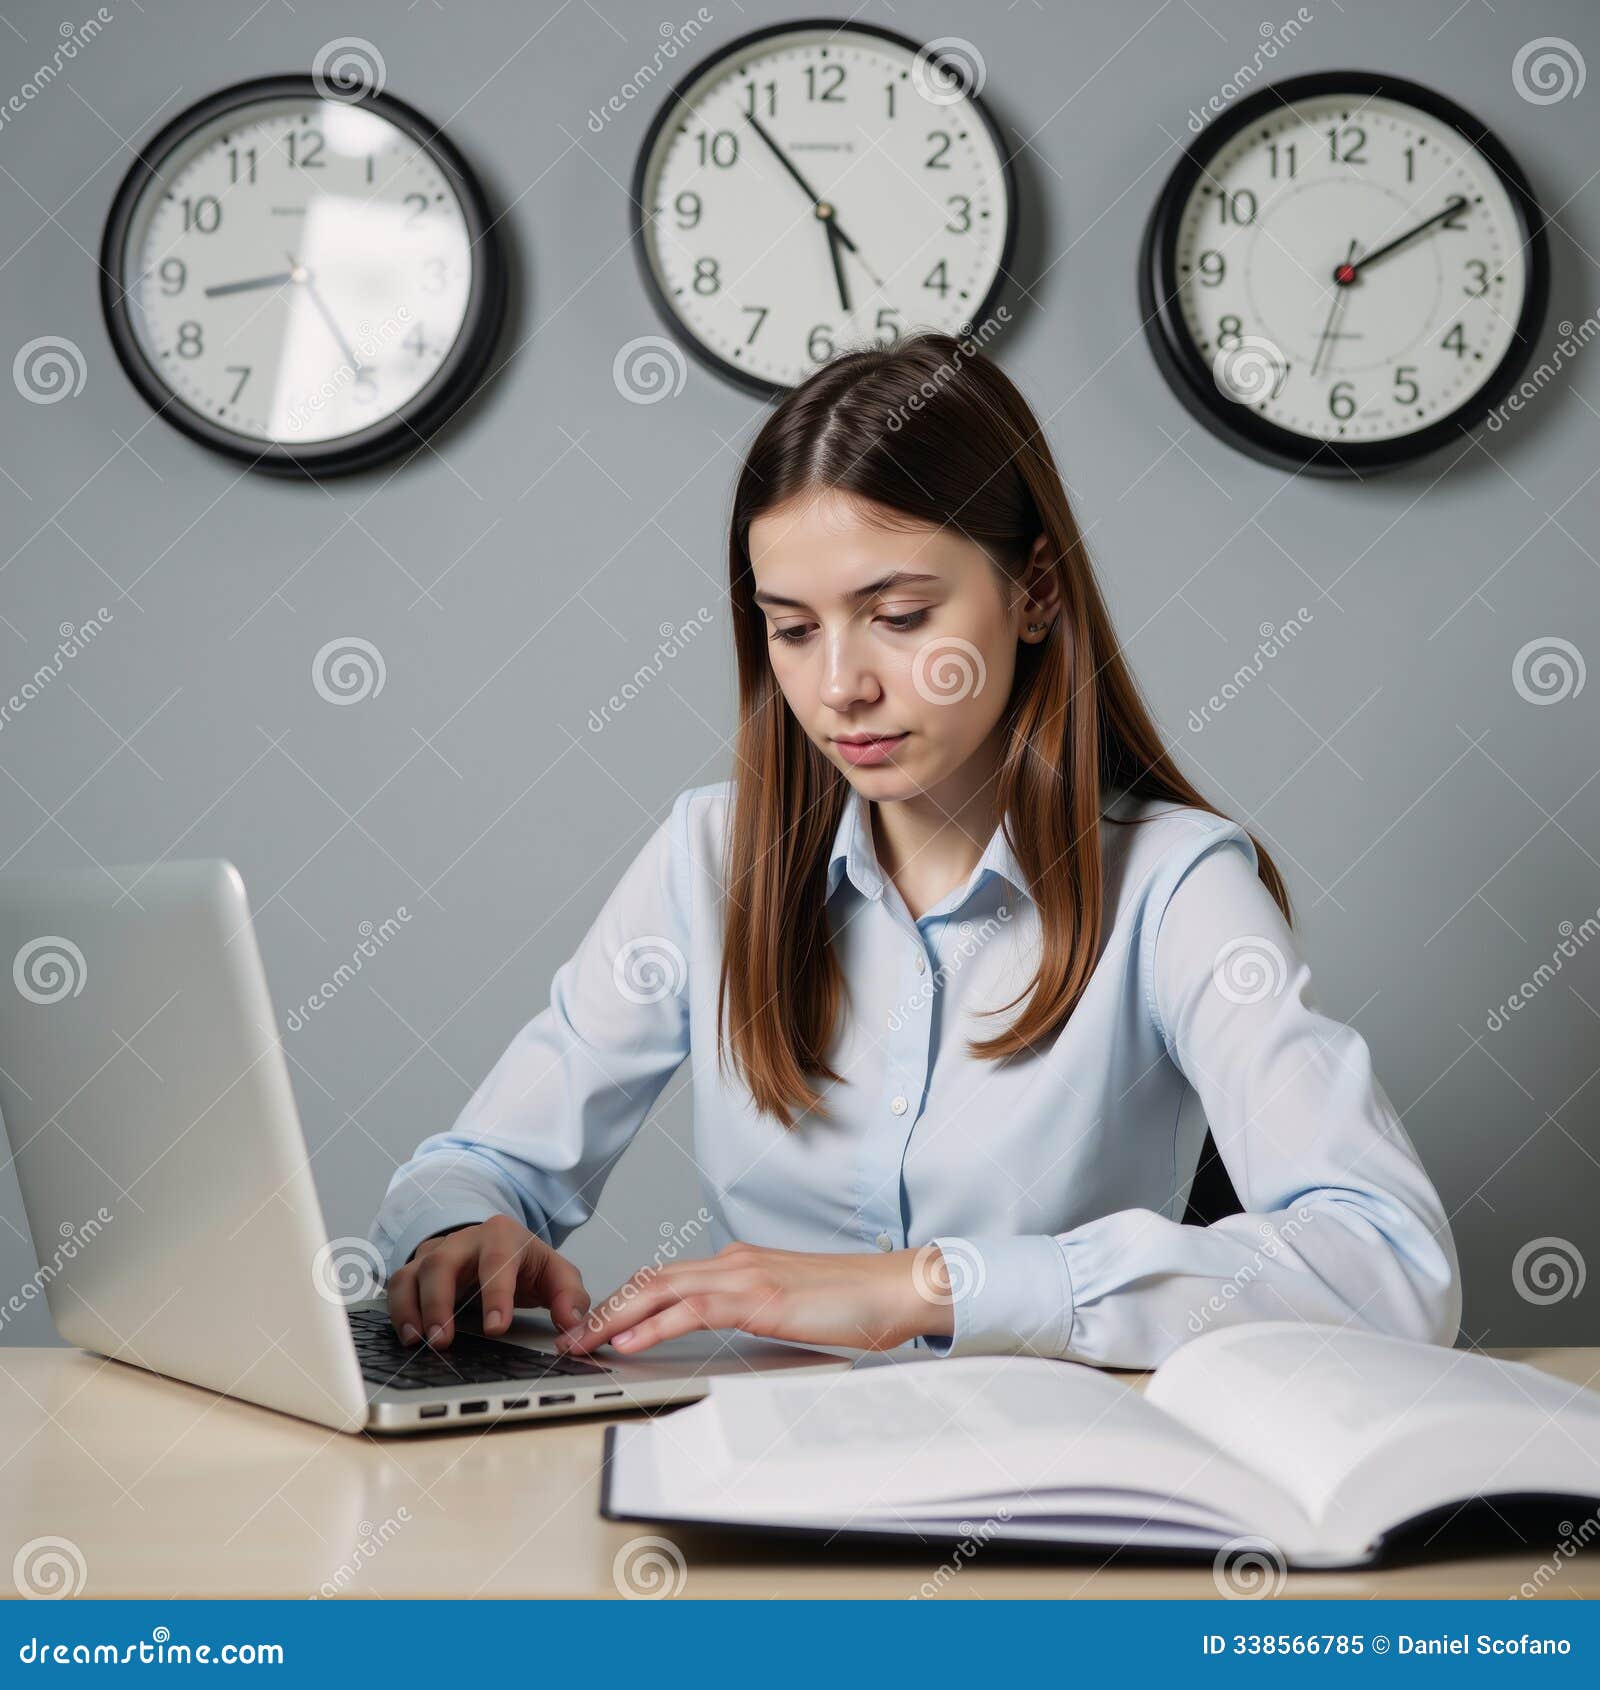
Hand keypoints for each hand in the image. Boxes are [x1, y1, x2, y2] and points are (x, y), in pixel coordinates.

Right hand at [384, 1215, 589, 1348]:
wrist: (500, 1246)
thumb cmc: (527, 1265)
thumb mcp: (556, 1274)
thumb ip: (570, 1297)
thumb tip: (571, 1323)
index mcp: (504, 1235)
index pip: (498, 1260)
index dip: (496, 1294)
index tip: (496, 1328)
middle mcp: (465, 1239)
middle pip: (443, 1262)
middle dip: (440, 1302)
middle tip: (444, 1341)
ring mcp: (438, 1252)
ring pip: (414, 1272)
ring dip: (412, 1308)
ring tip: (421, 1342)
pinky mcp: (418, 1268)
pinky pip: (398, 1285)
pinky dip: (398, 1310)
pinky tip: (409, 1337)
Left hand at [553, 1240, 957, 1356]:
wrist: (899, 1287)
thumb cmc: (858, 1302)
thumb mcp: (794, 1308)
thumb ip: (760, 1312)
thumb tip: (735, 1334)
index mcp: (742, 1264)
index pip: (668, 1277)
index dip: (626, 1299)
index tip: (596, 1322)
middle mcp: (735, 1262)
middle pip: (652, 1279)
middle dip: (605, 1307)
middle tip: (571, 1334)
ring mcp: (746, 1276)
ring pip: (660, 1289)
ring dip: (614, 1317)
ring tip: (582, 1341)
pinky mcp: (759, 1298)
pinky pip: (692, 1310)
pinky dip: (653, 1325)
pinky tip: (629, 1342)